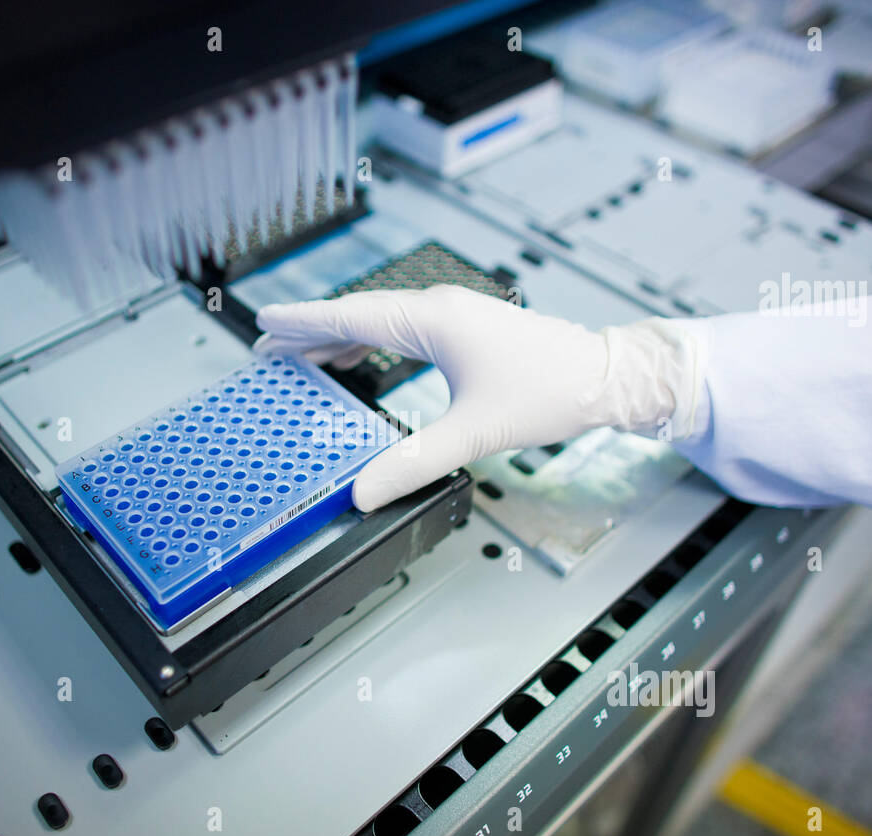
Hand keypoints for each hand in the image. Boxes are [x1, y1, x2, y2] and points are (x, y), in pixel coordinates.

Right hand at [254, 285, 701, 510]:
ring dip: (340, 336)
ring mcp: (455, 315)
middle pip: (360, 314)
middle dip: (311, 331)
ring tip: (301, 355)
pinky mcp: (468, 329)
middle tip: (267, 347)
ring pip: (381, 321)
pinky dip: (371, 341)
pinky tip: (359, 358)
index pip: (352, 317)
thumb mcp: (477, 433)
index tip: (263, 323)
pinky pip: (403, 329)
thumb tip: (364, 491)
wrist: (607, 376)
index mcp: (435, 320)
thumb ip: (415, 462)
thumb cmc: (553, 391)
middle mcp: (440, 308)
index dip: (303, 322)